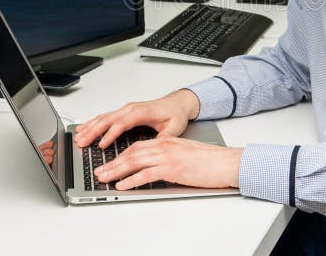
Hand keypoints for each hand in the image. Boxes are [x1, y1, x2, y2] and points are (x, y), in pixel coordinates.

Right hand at [73, 89, 199, 148]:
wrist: (177, 104)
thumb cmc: (175, 114)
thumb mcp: (175, 127)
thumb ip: (165, 137)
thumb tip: (157, 146)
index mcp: (142, 112)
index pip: (122, 123)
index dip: (111, 134)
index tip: (101, 145)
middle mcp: (132, 109)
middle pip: (108, 119)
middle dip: (93, 131)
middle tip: (82, 142)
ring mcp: (127, 109)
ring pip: (104, 117)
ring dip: (90, 127)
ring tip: (78, 137)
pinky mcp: (124, 112)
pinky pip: (106, 116)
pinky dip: (93, 122)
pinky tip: (84, 128)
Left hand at [94, 137, 242, 189]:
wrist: (225, 162)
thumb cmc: (209, 160)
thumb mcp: (185, 152)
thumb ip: (168, 156)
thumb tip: (154, 167)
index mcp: (167, 140)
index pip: (137, 146)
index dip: (121, 155)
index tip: (110, 162)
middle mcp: (165, 146)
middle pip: (131, 153)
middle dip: (113, 163)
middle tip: (100, 171)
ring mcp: (167, 156)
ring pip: (134, 161)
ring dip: (116, 170)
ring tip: (104, 178)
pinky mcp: (171, 168)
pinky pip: (145, 174)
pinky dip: (131, 180)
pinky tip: (122, 185)